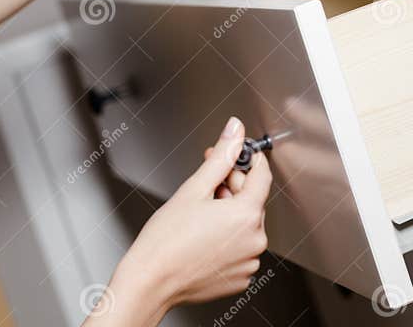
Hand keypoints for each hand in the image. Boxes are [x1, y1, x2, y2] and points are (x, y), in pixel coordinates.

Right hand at [85, 117, 271, 325]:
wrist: (149, 283)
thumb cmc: (165, 241)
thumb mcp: (194, 189)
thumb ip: (221, 156)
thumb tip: (235, 130)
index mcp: (247, 215)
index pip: (262, 175)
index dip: (247, 160)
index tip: (237, 154)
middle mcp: (255, 240)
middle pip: (252, 200)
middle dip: (231, 187)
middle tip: (205, 186)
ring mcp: (249, 261)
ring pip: (245, 224)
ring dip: (228, 214)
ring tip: (200, 217)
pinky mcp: (241, 277)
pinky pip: (240, 247)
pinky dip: (227, 239)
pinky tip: (204, 237)